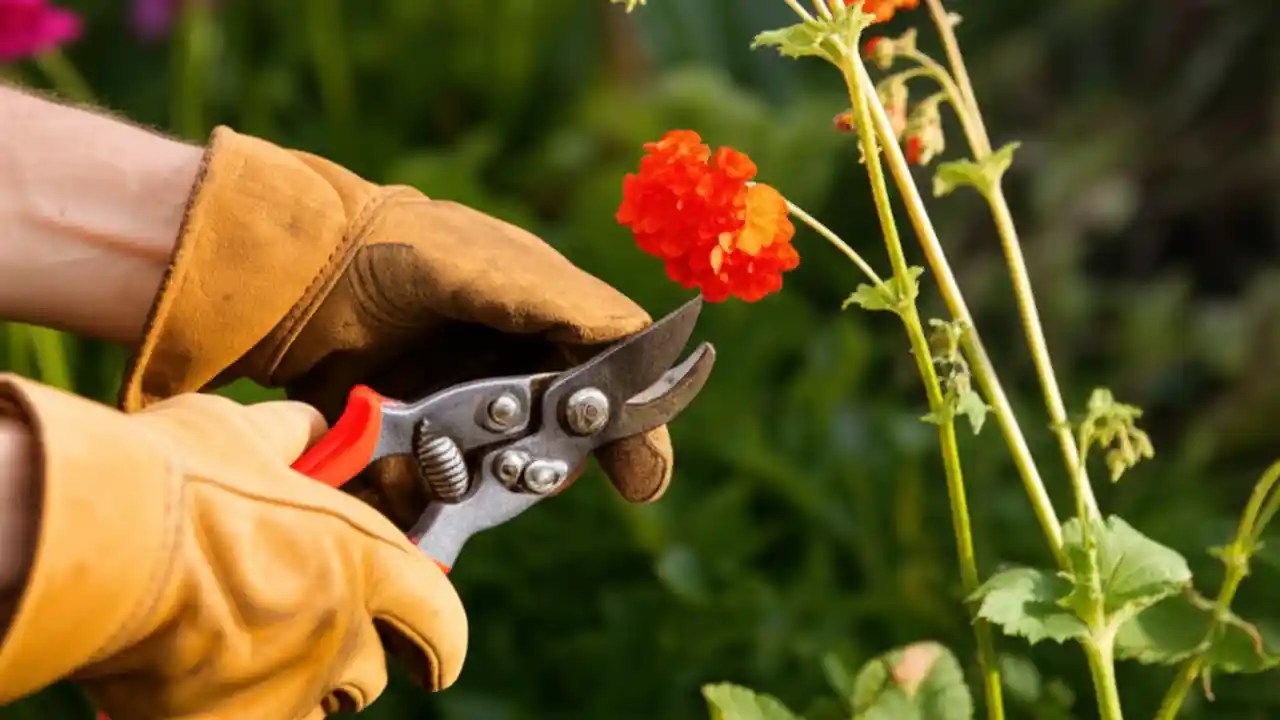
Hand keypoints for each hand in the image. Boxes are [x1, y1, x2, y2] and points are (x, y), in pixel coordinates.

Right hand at [0, 376, 464, 718]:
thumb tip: (317, 427)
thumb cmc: (175, 479)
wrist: (101, 545)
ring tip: (243, 658)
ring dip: (293, 691)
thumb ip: (295, 438)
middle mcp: (340, 634)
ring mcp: (286, 691)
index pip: (439, 620)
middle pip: (368, 674)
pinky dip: (228, 711)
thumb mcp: (245, 434)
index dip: (440, 640)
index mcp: (365, 561)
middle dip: (346, 658)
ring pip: (311, 710)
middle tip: (302, 631)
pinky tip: (194, 684)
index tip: (434, 657)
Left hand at [121, 127, 673, 529]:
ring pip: (488, 478)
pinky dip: (412, 497)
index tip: (643, 480)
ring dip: (467, 484)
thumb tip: (646, 338)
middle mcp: (505, 376)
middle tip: (512, 468)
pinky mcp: (401, 444)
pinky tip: (388, 476)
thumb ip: (569, 303)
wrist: (298, 272)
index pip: (603, 392)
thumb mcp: (494, 268)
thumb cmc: (403, 253)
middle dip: (534, 466)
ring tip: (426, 462)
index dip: (628, 434)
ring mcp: (452, 413)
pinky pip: (425, 493)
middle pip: (549, 448)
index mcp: (542, 328)